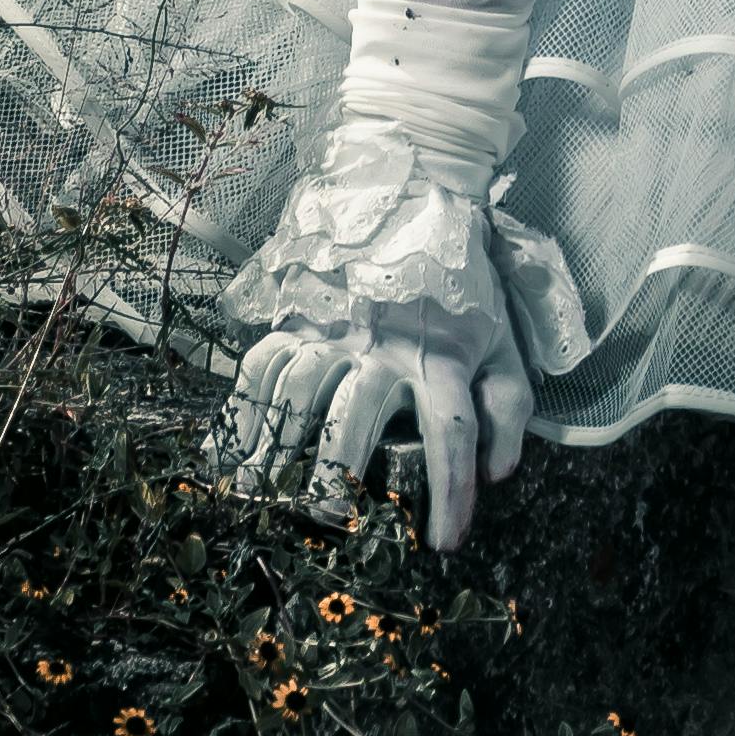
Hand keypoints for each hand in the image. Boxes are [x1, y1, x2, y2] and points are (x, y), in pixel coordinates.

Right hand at [225, 133, 553, 557]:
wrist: (421, 190)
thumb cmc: (466, 282)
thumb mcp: (505, 339)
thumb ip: (509, 408)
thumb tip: (496, 475)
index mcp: (444, 357)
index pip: (451, 435)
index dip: (450, 494)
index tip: (444, 545)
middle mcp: (385, 347)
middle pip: (355, 419)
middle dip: (339, 478)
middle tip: (330, 523)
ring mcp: (335, 329)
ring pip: (296, 395)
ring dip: (277, 451)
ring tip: (265, 499)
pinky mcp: (298, 314)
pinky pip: (260, 367)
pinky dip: (239, 412)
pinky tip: (226, 456)